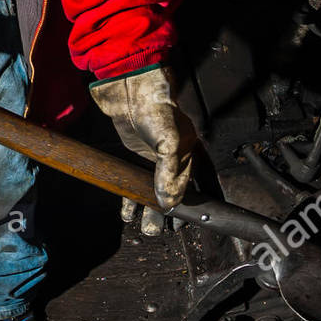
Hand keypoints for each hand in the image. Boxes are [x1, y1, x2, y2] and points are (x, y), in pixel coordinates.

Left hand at [90, 65, 203, 235]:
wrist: (129, 89)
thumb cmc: (156, 110)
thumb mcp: (168, 143)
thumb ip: (169, 174)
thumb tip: (167, 202)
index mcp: (190, 154)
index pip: (194, 187)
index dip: (191, 207)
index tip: (183, 225)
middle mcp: (173, 159)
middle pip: (173, 193)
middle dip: (168, 215)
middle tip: (161, 232)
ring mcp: (152, 159)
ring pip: (152, 192)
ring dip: (147, 210)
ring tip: (144, 228)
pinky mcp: (134, 157)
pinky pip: (134, 183)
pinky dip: (130, 198)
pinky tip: (127, 213)